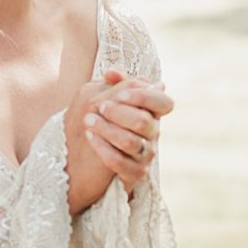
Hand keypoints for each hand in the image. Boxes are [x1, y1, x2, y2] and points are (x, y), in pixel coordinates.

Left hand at [66, 70, 173, 209]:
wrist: (82, 158)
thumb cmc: (98, 123)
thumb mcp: (101, 99)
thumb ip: (110, 86)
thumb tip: (112, 73)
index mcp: (150, 112)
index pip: (164, 103)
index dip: (146, 97)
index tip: (121, 95)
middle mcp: (152, 134)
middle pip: (144, 122)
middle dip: (119, 113)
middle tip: (99, 107)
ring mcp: (145, 154)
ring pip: (132, 143)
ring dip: (108, 130)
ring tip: (88, 121)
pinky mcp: (134, 173)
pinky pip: (123, 164)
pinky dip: (105, 150)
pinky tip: (91, 138)